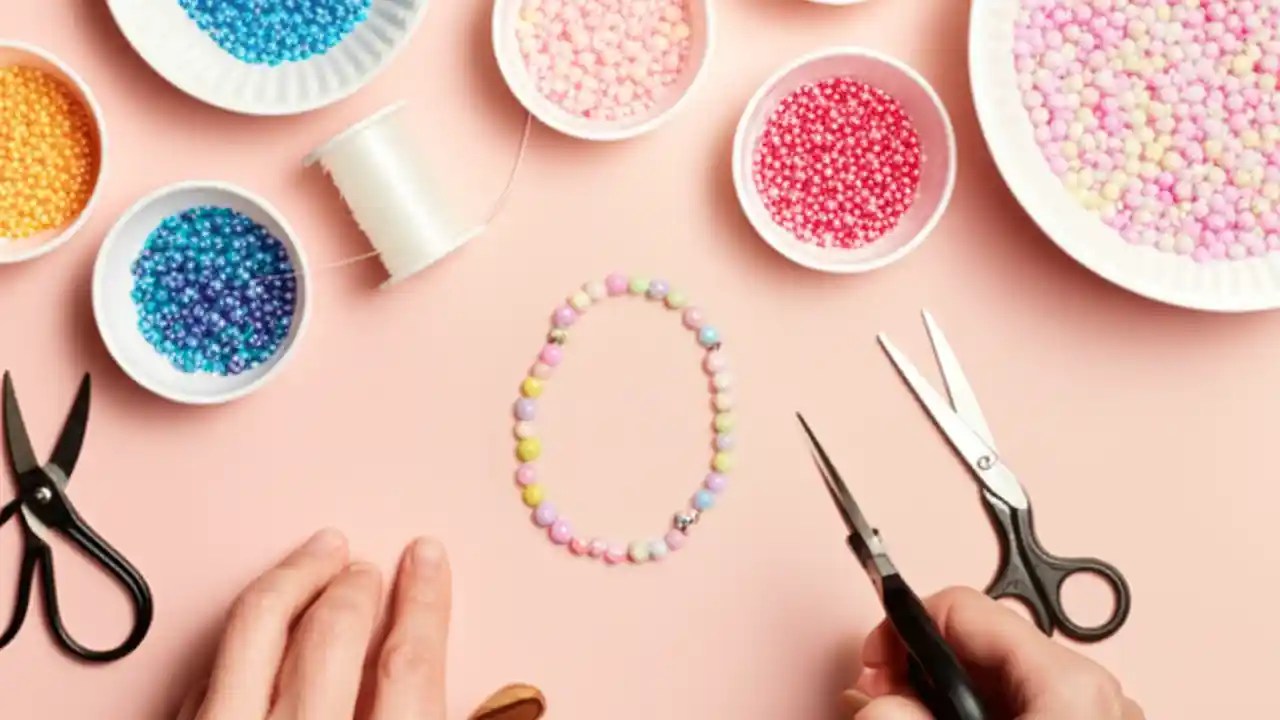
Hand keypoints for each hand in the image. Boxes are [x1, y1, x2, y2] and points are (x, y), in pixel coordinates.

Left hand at [178, 529, 452, 719]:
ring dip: (292, 579)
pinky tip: (265, 625)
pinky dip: (242, 637)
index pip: (407, 667)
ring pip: (254, 628)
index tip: (427, 562)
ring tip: (316, 555)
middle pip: (331, 635)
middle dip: (355, 589)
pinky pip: (208, 671)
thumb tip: (453, 680)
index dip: (425, 603)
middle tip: (366, 569)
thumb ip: (418, 714)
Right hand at [843, 587, 1142, 719]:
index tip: (870, 660)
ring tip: (904, 713)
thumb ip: (910, 714)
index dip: (901, 627)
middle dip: (917, 666)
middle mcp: (1089, 689)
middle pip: (974, 643)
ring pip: (991, 677)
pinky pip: (1017, 704)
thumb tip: (872, 699)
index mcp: (1069, 678)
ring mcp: (1088, 715)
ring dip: (939, 693)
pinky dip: (971, 711)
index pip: (963, 606)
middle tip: (880, 697)